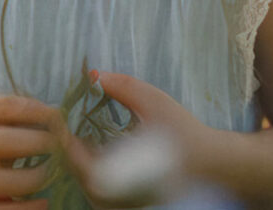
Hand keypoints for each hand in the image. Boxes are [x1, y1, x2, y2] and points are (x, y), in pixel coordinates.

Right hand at [0, 94, 64, 209]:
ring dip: (33, 179)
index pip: (5, 106)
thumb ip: (17, 112)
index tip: (57, 118)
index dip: (37, 111)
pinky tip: (42, 203)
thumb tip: (57, 120)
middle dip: (36, 143)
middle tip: (58, 146)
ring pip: (0, 182)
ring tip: (49, 174)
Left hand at [61, 70, 213, 207]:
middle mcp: (113, 197)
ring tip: (81, 134)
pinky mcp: (128, 205)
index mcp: (114, 175)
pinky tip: (100, 151)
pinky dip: (93, 171)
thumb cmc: (184, 133)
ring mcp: (120, 205)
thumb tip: (93, 75)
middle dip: (68, 146)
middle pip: (74, 172)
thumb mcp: (154, 102)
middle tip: (67, 120)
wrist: (211, 165)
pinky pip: (99, 190)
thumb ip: (123, 86)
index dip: (62, 133)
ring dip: (80, 160)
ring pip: (85, 184)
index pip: (71, 157)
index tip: (61, 113)